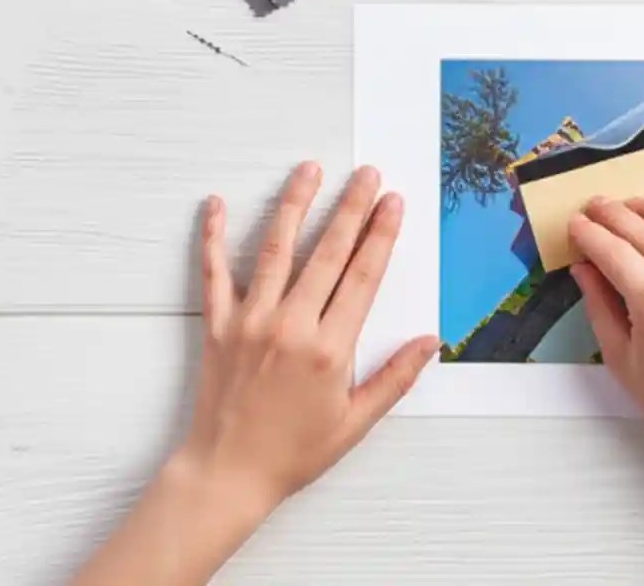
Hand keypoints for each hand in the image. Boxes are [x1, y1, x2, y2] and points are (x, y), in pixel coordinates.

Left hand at [74, 162, 438, 585]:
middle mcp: (290, 326)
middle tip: (366, 174)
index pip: (363, 276)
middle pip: (327, 252)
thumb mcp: (356, 422)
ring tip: (309, 170)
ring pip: (275, 250)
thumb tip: (430, 342)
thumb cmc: (292, 453)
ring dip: (294, 205)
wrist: (226, 474)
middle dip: (350, 207)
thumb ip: (395, 377)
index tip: (392, 203)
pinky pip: (214, 272)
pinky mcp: (217, 326)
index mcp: (329, 349)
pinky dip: (213, 236)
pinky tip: (217, 204)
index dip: (381, 235)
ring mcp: (250, 321)